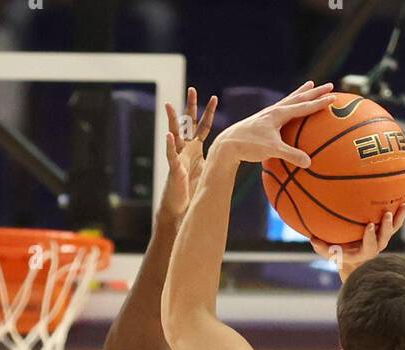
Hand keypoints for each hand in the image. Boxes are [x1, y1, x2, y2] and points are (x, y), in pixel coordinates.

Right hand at [161, 87, 218, 218]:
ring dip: (172, 120)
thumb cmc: (193, 189)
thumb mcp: (209, 170)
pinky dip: (169, 145)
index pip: (203, 126)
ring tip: (169, 106)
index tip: (214, 97)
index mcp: (195, 148)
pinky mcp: (174, 168)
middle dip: (190, 106)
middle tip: (192, 89)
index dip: (208, 112)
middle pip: (188, 123)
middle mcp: (185, 148)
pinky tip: (168, 136)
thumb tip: (236, 156)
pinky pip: (170, 155)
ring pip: (174, 134)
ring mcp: (178, 156)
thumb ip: (217, 160)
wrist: (181, 206)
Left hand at [211, 80, 334, 165]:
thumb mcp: (272, 150)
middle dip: (315, 92)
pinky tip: (289, 108)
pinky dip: (290, 105)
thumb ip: (291, 155)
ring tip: (310, 85)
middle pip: (299, 98)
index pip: (304, 106)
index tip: (334, 97)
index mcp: (279, 114)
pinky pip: (282, 109)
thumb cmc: (249, 146)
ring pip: (289, 99)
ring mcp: (268, 114)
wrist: (228, 143)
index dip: (320, 103)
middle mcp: (275, 110)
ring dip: (301, 93)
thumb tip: (309, 163)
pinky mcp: (263, 120)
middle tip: (329, 84)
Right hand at [309, 190, 404, 279]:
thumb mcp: (330, 252)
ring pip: (395, 226)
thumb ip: (322, 247)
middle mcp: (377, 244)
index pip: (369, 246)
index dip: (370, 237)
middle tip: (387, 214)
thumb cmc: (340, 254)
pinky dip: (404, 204)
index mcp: (365, 252)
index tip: (369, 226)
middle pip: (385, 236)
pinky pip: (397, 216)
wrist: (355, 259)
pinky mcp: (387, 227)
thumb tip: (311, 238)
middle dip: (387, 226)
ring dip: (401, 213)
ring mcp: (383, 235)